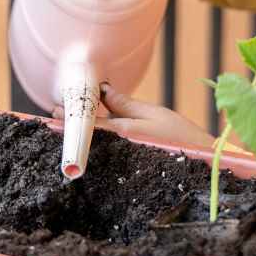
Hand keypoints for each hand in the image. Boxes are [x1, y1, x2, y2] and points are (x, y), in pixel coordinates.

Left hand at [55, 83, 214, 148]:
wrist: (202, 161)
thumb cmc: (181, 136)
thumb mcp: (153, 113)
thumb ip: (125, 104)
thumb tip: (103, 92)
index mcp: (123, 133)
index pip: (88, 125)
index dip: (69, 119)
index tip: (52, 113)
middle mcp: (119, 147)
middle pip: (87, 135)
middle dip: (71, 126)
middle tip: (54, 114)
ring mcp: (123, 158)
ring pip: (95, 143)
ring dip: (81, 133)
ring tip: (67, 123)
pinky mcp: (129, 163)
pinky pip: (107, 150)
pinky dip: (97, 140)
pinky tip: (93, 134)